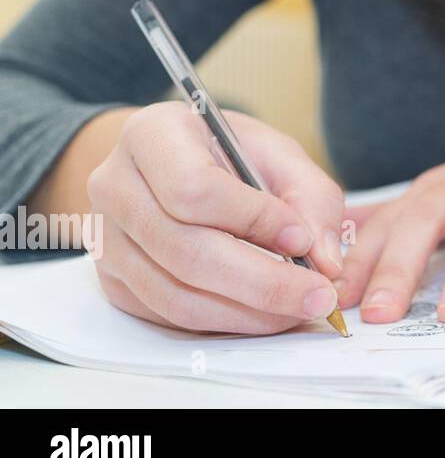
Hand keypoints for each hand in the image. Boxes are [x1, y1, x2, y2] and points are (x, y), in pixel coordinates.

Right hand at [87, 102, 345, 333]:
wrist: (173, 165)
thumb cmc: (229, 153)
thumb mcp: (278, 153)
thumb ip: (311, 199)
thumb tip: (325, 262)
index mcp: (152, 136)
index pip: (194, 189)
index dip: (252, 219)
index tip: (303, 239)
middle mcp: (116, 187)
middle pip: (186, 251)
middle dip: (263, 282)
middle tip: (318, 296)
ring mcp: (106, 240)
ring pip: (176, 294)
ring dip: (248, 312)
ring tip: (300, 309)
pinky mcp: (114, 281)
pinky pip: (168, 315)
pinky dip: (225, 321)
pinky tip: (267, 314)